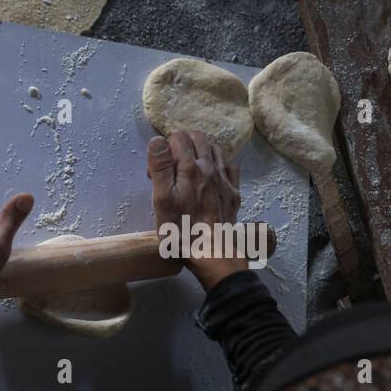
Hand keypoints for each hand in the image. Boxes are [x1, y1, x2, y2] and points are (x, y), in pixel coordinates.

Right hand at [147, 130, 244, 290]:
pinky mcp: (233, 192)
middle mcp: (210, 167)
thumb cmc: (181, 229)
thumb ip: (160, 167)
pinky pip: (230, 167)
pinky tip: (210, 178)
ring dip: (199, 152)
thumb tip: (157, 140)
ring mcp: (225, 179)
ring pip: (215, 149)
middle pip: (198, 137)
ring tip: (187, 170)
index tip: (156, 171)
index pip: (178, 138)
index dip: (163, 149)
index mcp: (190, 167)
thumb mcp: (162, 199)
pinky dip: (218, 165)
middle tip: (170, 167)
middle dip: (181, 145)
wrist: (213, 252)